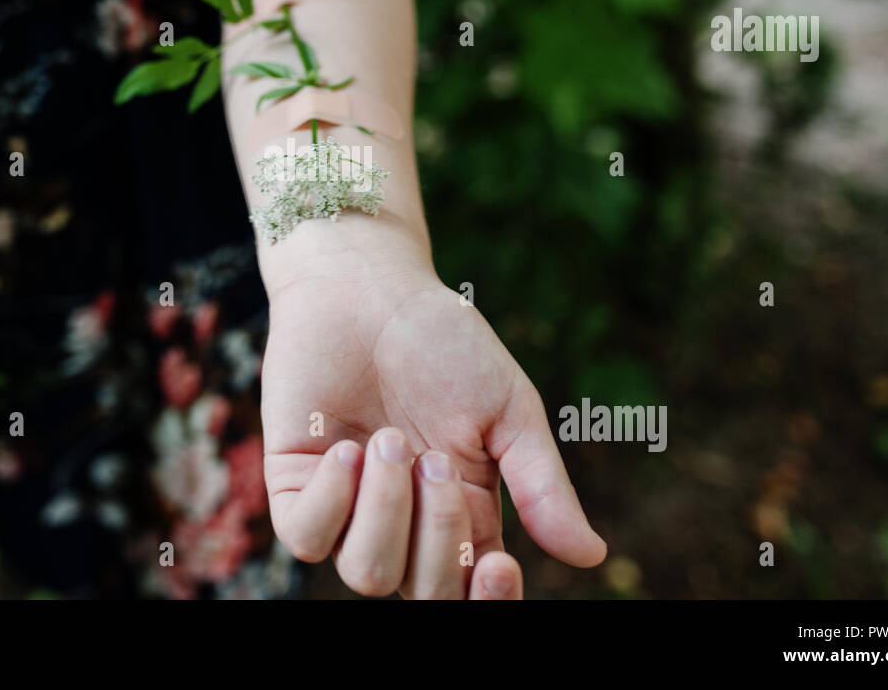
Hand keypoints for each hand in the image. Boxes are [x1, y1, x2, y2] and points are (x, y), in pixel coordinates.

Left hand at [257, 215, 606, 598]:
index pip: (472, 592)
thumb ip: (543, 484)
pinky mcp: (296, 483)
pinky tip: (348, 448)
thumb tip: (592, 556)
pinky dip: (334, 499)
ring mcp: (347, 506)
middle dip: (438, 532)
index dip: (488, 600)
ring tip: (389, 439)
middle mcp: (404, 522)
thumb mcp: (508, 409)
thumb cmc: (444, 342)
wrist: (370, 286)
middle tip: (436, 459)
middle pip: (424, 593)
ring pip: (367, 574)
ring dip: (387, 509)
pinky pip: (306, 538)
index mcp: (462, 513)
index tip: (502, 564)